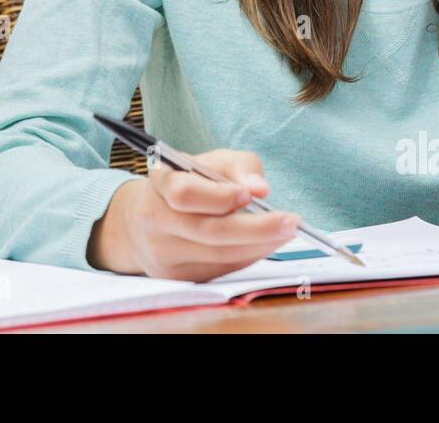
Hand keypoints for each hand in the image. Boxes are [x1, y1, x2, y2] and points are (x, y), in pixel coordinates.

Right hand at [88, 149, 297, 280]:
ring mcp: (163, 253)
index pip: (185, 193)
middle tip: (291, 222)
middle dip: (255, 228)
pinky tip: (265, 245)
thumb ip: (238, 167)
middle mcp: (155, 219)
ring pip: (218, 255)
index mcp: (161, 182)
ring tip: (286, 232)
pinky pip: (220, 269)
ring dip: (259, 245)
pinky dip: (248, 257)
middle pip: (207, 231)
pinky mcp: (177, 277)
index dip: (220, 196)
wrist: (147, 221)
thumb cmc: (189, 183)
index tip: (251, 194)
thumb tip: (259, 189)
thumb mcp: (210, 162)